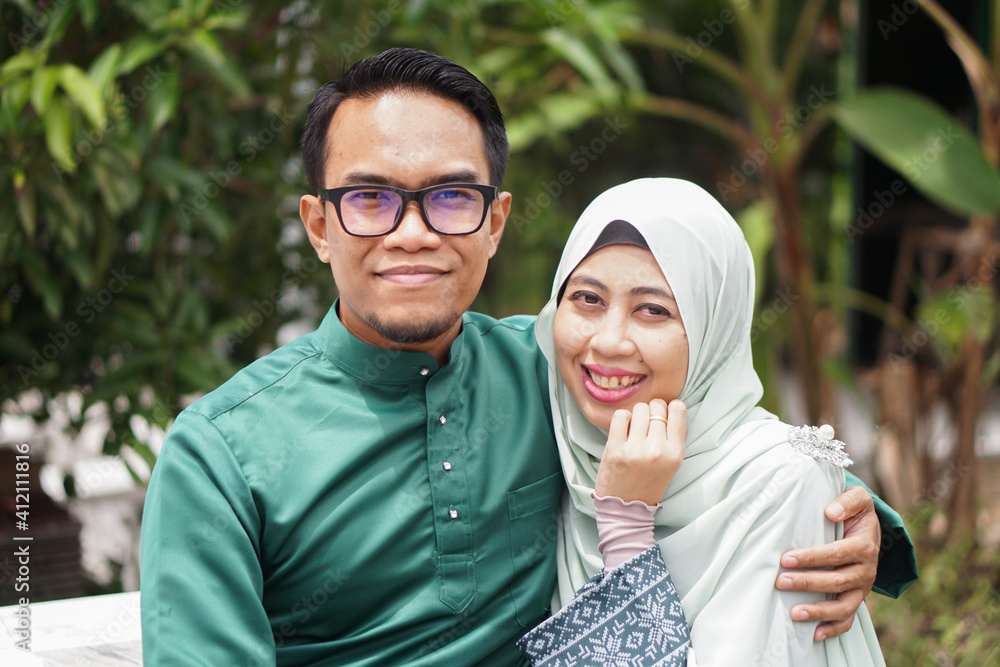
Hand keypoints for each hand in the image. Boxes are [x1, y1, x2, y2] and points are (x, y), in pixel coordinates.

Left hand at [594, 399, 685, 505]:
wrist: (625, 509)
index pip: (679, 409)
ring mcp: (636, 450)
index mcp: (675, 453)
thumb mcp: (671, 464)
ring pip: (639, 408)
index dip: (670, 407)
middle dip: (651, 410)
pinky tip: (622, 431)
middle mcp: (658, 450)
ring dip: (636, 414)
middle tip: (646, 424)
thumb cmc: (648, 483)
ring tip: (634, 429)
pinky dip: (622, 419)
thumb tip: (672, 407)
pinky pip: (620, 416)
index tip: (663, 414)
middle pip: (657, 405)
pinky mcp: (615, 450)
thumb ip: (674, 438)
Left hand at [775, 485, 878, 640]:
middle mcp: (866, 570)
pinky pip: (848, 620)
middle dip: (807, 583)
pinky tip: (814, 634)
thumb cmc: (855, 513)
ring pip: (843, 606)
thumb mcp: (859, 499)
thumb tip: (831, 511)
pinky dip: (833, 629)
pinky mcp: (856, 599)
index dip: (812, 557)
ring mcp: (862, 588)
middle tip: (780, 581)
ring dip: (818, 611)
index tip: (786, 558)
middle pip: (837, 581)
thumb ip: (848, 501)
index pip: (837, 554)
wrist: (869, 530)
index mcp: (865, 546)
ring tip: (794, 613)